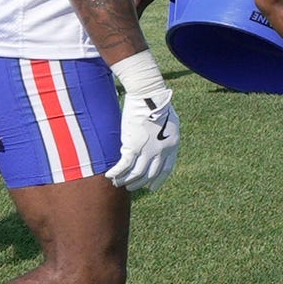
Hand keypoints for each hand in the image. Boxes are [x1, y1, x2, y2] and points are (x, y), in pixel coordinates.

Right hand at [108, 55, 179, 191]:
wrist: (149, 95)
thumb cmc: (157, 102)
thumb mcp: (168, 119)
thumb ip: (164, 132)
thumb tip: (158, 137)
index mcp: (172, 144)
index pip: (166, 169)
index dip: (158, 180)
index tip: (152, 187)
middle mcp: (162, 150)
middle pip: (151, 173)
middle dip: (140, 183)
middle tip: (132, 188)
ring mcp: (148, 150)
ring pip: (137, 173)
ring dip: (127, 181)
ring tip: (119, 184)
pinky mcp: (133, 146)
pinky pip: (124, 165)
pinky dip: (117, 172)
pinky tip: (110, 176)